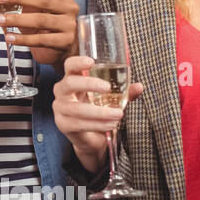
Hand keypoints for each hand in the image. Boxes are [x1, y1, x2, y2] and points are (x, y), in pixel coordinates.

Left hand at [0, 0, 79, 67]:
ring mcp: (69, 25)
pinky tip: (9, 37)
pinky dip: (23, 39)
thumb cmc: (45, 22)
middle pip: (43, 0)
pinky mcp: (64, 42)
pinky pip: (41, 40)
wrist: (64, 47)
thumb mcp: (31, 7)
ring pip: (40, 20)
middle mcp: (69, 6)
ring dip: (16, 20)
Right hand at [53, 55, 144, 173]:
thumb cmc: (97, 111)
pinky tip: (110, 125)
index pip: (70, 66)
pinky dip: (98, 124)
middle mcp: (63, 92)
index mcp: (73, 80)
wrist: (91, 137)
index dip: (78, 62)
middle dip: (89, 84)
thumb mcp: (111, 99)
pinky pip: (80, 124)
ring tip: (118, 114)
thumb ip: (124, 92)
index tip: (92, 62)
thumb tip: (139, 86)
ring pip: (77, 108)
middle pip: (70, 83)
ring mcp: (60, 109)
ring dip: (100, 112)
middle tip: (108, 87)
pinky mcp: (63, 124)